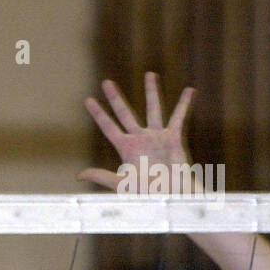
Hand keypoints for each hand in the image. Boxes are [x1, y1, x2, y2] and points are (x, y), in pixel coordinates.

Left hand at [78, 71, 195, 190]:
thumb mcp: (121, 184)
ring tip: (150, 74)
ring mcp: (157, 136)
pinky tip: (189, 90)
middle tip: (106, 82)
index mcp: (126, 148)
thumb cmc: (147, 193)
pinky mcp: (174, 137)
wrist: (171, 196)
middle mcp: (140, 138)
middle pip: (125, 113)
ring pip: (153, 108)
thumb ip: (101, 177)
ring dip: (151, 91)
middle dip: (116, 98)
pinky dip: (185, 104)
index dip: (98, 114)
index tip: (88, 99)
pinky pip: (179, 117)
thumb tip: (79, 176)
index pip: (108, 127)